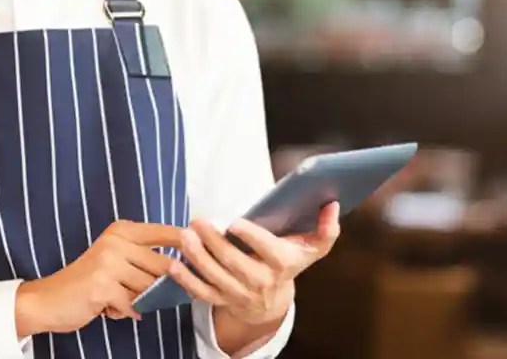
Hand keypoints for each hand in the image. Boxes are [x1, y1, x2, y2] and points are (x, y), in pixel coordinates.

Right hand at [15, 220, 181, 336]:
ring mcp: (109, 262)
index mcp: (121, 230)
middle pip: (163, 266)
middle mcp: (116, 241)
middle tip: (164, 293)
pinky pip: (133, 304)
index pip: (164, 232)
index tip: (205, 250)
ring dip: (140, 300)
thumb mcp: (115, 260)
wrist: (49, 300)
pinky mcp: (103, 285)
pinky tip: (110, 308)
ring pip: (149, 288)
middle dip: (165, 285)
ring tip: (120, 299)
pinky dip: (126, 311)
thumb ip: (144, 259)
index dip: (187, 242)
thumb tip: (186, 268)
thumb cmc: (88, 282)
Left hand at [170, 202, 340, 325]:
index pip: (269, 252)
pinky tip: (174, 263)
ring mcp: (240, 294)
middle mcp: (262, 282)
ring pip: (215, 277)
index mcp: (283, 265)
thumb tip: (333, 204)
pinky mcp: (222, 301)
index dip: (252, 238)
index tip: (235, 222)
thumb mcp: (312, 248)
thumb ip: (326, 228)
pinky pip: (201, 293)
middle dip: (214, 242)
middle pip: (235, 264)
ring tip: (185, 235)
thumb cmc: (290, 263)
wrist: (274, 303)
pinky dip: (186, 279)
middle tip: (198, 221)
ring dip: (197, 256)